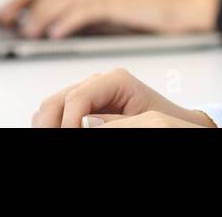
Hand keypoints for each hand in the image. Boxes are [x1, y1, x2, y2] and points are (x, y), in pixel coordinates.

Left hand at [0, 0, 220, 37]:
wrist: (189, 2)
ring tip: (27, 33)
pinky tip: (54, 34)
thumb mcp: (115, 3)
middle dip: (22, 1)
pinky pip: (86, 8)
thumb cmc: (154, 6)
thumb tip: (52, 23)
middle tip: (2, 19)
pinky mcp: (121, 0)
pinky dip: (66, 21)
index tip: (3, 10)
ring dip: (41, 15)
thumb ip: (87, 7)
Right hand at [33, 69, 217, 127]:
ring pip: (50, 106)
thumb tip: (81, 124)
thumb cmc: (164, 120)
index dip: (68, 123)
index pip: (77, 97)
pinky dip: (53, 124)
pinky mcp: (83, 106)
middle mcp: (97, 83)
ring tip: (53, 138)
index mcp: (115, 80)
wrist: (173, 122)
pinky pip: (56, 112)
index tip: (68, 138)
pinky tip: (60, 133)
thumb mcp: (143, 121)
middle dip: (51, 124)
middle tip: (52, 141)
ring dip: (48, 124)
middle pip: (56, 100)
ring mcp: (88, 93)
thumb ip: (112, 123)